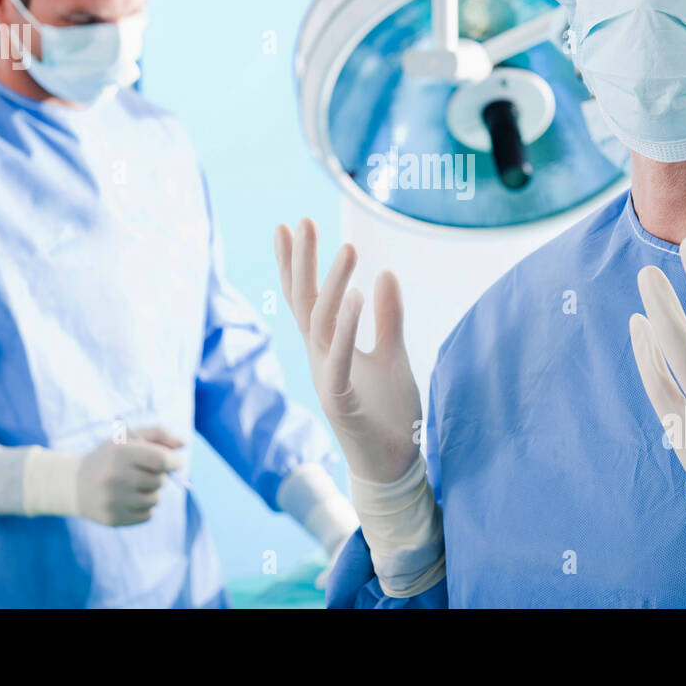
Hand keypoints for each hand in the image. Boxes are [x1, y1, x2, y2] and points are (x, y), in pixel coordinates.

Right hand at [75, 426, 183, 525]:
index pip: (161, 460)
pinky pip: (147, 515)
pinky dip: (144, 507)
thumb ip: (159, 434)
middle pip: (160, 480)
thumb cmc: (110, 456)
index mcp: (120, 453)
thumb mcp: (129, 437)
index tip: (174, 462)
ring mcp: (113, 501)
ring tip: (135, 485)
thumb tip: (184, 444)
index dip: (174, 462)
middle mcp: (115, 478)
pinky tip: (128, 499)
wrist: (74, 483)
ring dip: (152, 491)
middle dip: (159, 475)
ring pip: (155, 499)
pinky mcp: (114, 519)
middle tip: (144, 472)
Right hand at [275, 219, 420, 484]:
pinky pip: (338, 359)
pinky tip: (355, 296)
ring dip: (333, 284)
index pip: (306, 297)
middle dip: (302, 262)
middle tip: (303, 221)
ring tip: (347, 248)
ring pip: (321, 323)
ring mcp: (326, 378)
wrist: (395, 464)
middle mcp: (320, 358)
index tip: (290, 224)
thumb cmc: (389, 412)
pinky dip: (346, 328)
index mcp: (328, 346)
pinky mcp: (340, 401)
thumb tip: (385, 274)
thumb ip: (388, 317)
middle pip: (304, 302)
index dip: (297, 263)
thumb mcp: (394, 354)